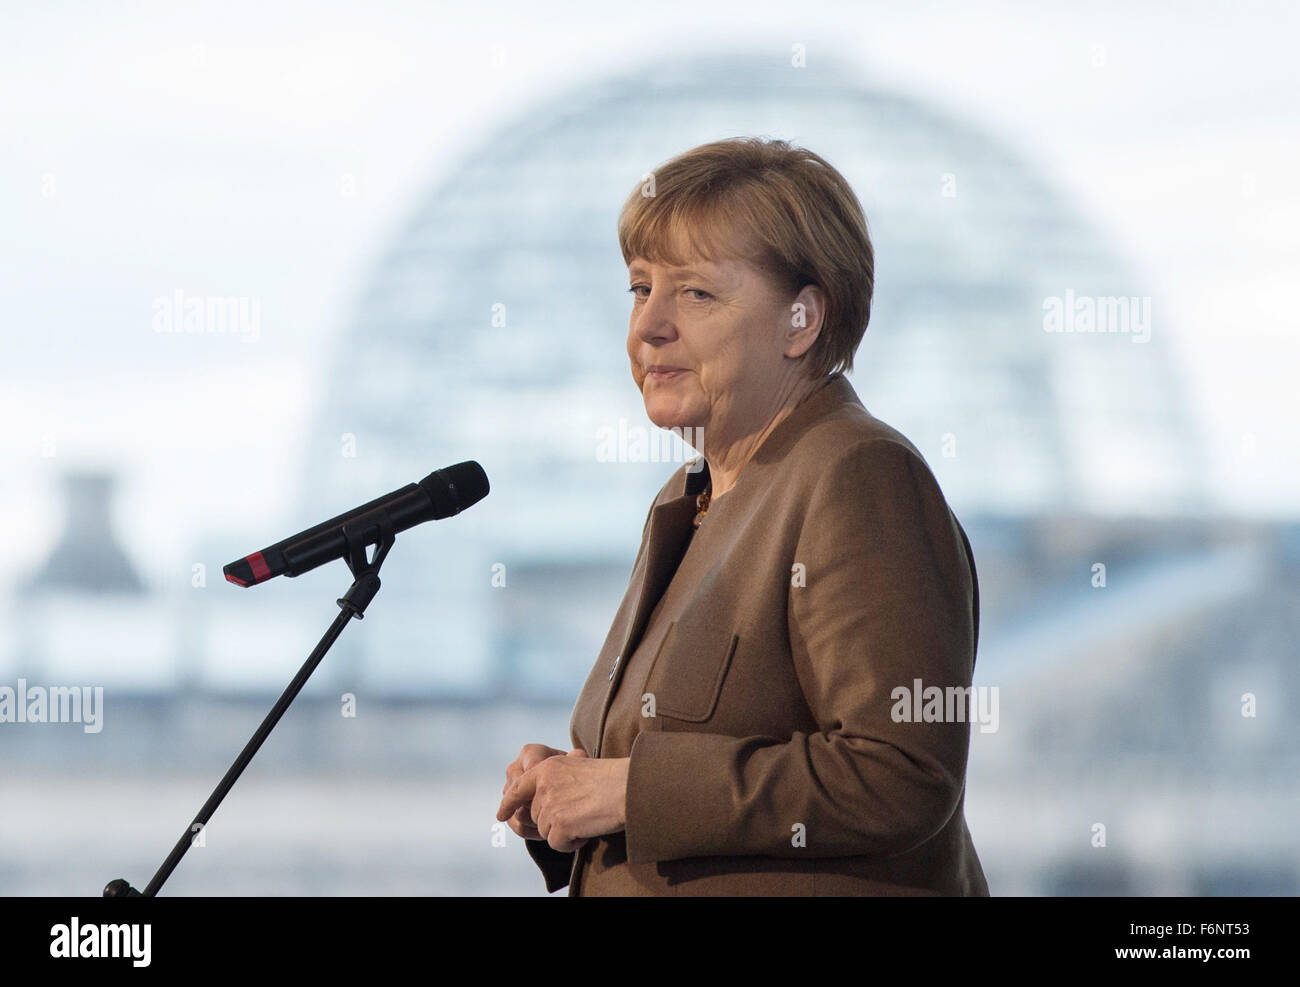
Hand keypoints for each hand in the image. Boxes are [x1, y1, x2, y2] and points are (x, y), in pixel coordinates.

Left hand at [496, 749, 629, 852]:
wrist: (628, 788)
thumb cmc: (612, 778)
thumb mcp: (578, 767)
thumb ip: (557, 779)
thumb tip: (544, 800)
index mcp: (547, 768)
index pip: (519, 787)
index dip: (508, 803)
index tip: (501, 815)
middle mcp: (543, 785)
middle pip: (537, 816)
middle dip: (556, 820)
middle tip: (581, 813)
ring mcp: (549, 805)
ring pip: (547, 832)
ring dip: (565, 832)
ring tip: (587, 818)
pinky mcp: (558, 825)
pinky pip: (557, 844)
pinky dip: (571, 844)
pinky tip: (586, 831)